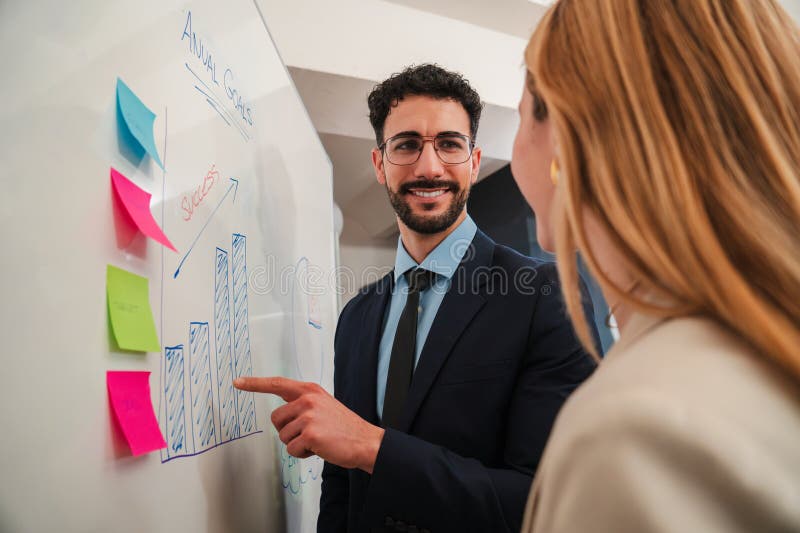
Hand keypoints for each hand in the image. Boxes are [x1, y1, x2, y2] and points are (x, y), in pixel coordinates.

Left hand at [234, 376, 384, 473]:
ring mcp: (308, 416)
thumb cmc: (344, 427)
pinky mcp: (310, 434)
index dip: (255, 384)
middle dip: (288, 431)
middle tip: (309, 433)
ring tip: (318, 440)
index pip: (277, 384)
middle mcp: (307, 399)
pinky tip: (319, 448)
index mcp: (310, 390)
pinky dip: (303, 454)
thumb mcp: (323, 406)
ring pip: (284, 436)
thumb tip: (282, 413)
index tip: (238, 382)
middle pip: (276, 419)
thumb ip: (303, 404)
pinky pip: (292, 449)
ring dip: (297, 444)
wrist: (365, 441)